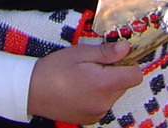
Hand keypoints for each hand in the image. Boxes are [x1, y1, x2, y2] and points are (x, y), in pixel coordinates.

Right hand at [26, 41, 142, 124]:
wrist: (31, 91)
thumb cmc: (54, 69)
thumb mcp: (80, 53)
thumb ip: (106, 52)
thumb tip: (126, 48)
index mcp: (104, 84)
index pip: (135, 76)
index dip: (129, 63)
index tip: (116, 57)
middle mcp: (104, 102)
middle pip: (124, 85)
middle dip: (115, 73)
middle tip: (94, 64)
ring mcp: (97, 113)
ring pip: (114, 95)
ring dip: (106, 85)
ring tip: (84, 77)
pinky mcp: (90, 119)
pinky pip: (103, 104)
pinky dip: (97, 96)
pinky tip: (80, 89)